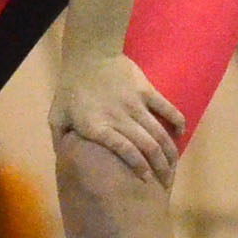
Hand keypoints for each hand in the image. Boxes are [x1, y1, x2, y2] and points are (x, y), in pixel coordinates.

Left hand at [50, 52, 184, 184]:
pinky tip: (180, 134)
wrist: (89, 55)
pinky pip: (167, 109)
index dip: (140, 167)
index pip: (125, 151)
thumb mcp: (57, 116)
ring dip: (170, 152)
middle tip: (166, 182)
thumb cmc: (71, 89)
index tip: (146, 180)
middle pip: (148, 146)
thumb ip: (60, 141)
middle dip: (161, 168)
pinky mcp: (147, 90)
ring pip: (159, 133)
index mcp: (98, 127)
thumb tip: (64, 164)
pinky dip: (177, 122)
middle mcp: (119, 118)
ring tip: (174, 167)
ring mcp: (135, 104)